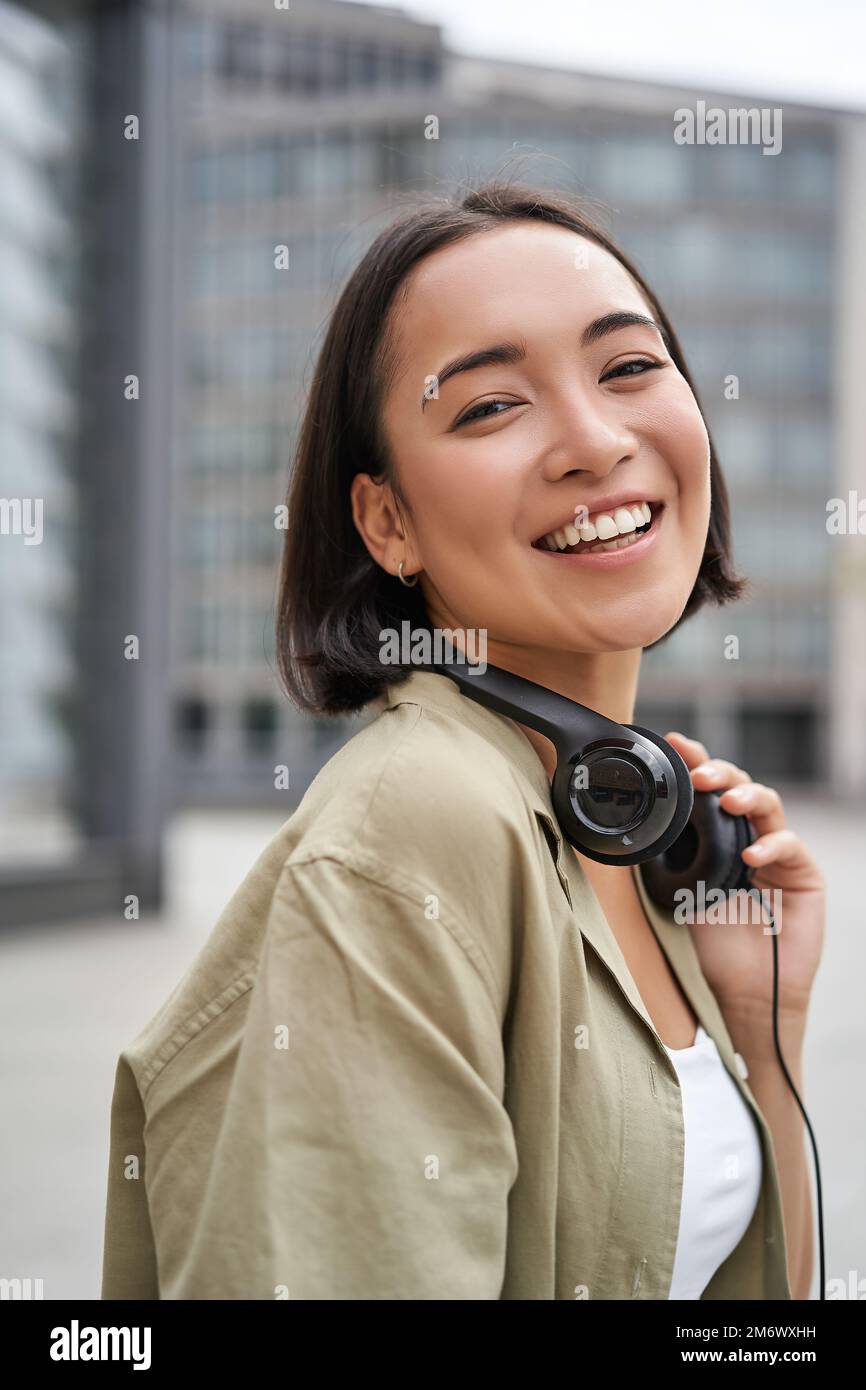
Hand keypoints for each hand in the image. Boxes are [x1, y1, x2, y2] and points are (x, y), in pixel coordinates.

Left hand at [663, 732, 825, 1026]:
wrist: (745, 991)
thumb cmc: (713, 943)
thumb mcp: (679, 890)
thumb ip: (668, 853)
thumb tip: (638, 818)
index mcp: (716, 835)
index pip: (707, 791)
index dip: (694, 762)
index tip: (673, 744)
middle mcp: (747, 835)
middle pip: (738, 785)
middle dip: (719, 772)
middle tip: (700, 774)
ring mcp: (777, 851)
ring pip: (767, 803)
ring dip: (746, 795)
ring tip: (727, 801)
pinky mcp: (803, 873)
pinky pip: (789, 845)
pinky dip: (771, 845)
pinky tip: (752, 857)